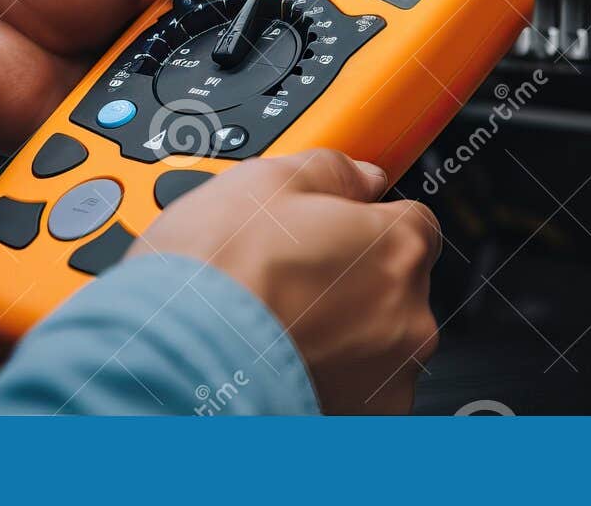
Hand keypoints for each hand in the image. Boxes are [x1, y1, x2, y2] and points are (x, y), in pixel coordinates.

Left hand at [0, 0, 273, 149]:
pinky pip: (148, 154)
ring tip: (180, 91)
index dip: (266, 15)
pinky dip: (155, 147)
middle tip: (240, 62)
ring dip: (196, 110)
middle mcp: (152, 54)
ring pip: (195, 118)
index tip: (300, 16)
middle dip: (237, 70)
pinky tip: (154, 130)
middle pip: (227, 71)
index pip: (238, 11)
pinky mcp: (107, 144)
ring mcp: (131, 101)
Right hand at [129, 149, 442, 413]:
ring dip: (342, 331)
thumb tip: (358, 174)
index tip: (336, 230)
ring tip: (277, 320)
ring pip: (377, 340)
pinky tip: (279, 357)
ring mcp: (388, 376)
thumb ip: (332, 171)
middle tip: (291, 276)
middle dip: (353, 279)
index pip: (413, 221)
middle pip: (395, 284)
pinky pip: (354, 387)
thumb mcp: (267, 182)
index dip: (367, 221)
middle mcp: (410, 316)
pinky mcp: (358, 419)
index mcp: (399, 247)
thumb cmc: (217, 278)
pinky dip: (326, 375)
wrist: (178, 365)